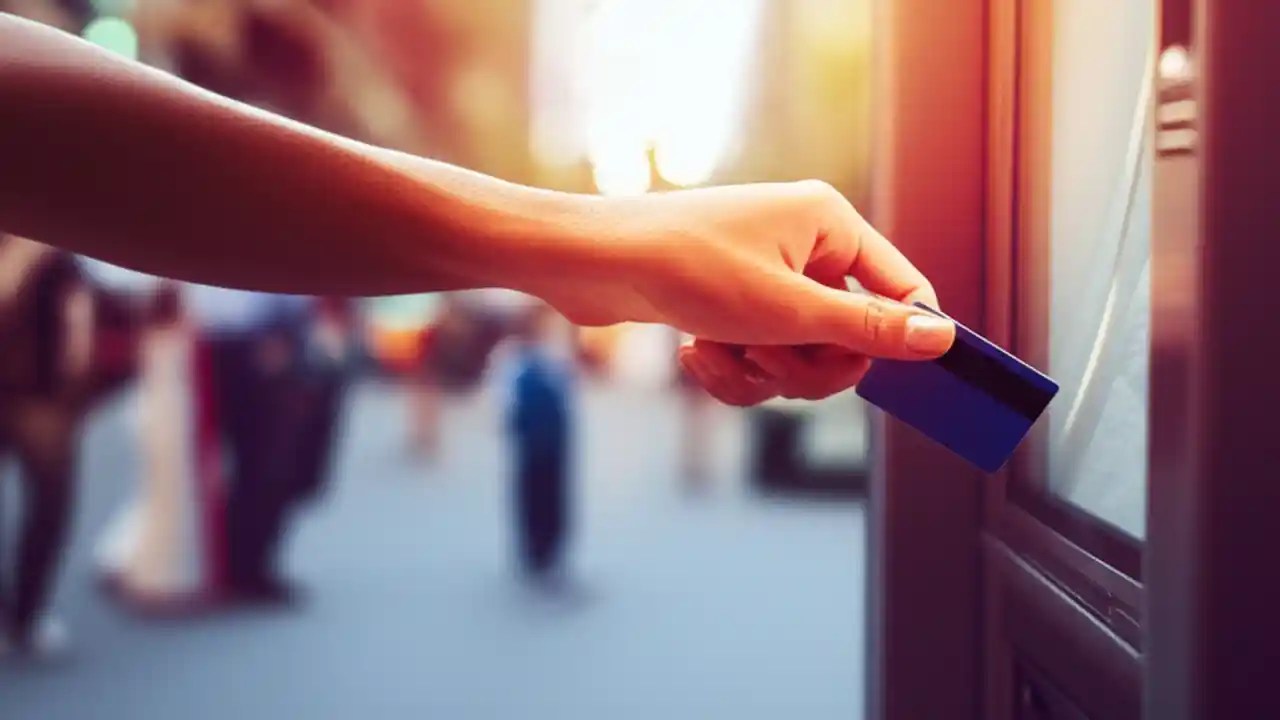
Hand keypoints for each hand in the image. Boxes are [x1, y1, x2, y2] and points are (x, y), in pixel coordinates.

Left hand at [565, 181, 955, 404]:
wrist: (591, 263)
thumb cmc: (687, 269)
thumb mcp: (787, 311)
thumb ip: (867, 329)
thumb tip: (939, 337)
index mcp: (829, 223)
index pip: (900, 287)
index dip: (902, 338)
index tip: (911, 386)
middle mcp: (803, 242)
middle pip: (848, 336)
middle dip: (806, 366)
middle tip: (770, 360)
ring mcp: (765, 274)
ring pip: (799, 356)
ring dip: (761, 371)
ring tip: (717, 350)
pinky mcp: (732, 302)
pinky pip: (759, 356)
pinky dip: (732, 368)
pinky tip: (693, 355)